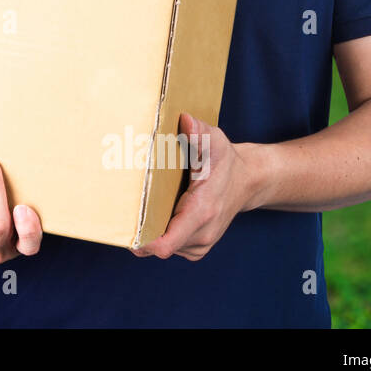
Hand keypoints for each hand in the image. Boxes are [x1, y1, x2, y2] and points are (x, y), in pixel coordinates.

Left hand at [131, 111, 259, 261]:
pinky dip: (159, 236)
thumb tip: (186, 120)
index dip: (142, 242)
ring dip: (149, 234)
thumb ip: (200, 133)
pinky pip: (169, 247)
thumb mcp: (215, 142)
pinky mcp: (197, 248)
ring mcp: (200, 245)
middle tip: (123, 212)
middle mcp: (201, 235)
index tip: (124, 228)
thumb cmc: (226, 161)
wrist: (248, 181)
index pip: (165, 244)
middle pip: (157, 247)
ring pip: (161, 249)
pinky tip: (156, 215)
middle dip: (139, 233)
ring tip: (141, 209)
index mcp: (201, 213)